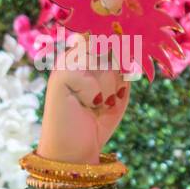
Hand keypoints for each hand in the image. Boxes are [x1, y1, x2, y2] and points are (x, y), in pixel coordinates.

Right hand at [38, 32, 131, 163]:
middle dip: (118, 80)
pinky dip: (94, 96)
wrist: (76, 149)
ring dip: (109, 91)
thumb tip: (131, 48)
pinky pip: (91, 79)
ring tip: (95, 104)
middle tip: (103, 99)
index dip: (125, 53)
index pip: (115, 39)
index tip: (122, 75)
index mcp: (87, 55)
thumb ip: (125, 67)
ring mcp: (65, 64)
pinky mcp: (58, 77)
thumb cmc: (97, 120)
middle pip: (115, 53)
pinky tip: (86, 105)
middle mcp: (75, 55)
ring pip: (107, 66)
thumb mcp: (119, 91)